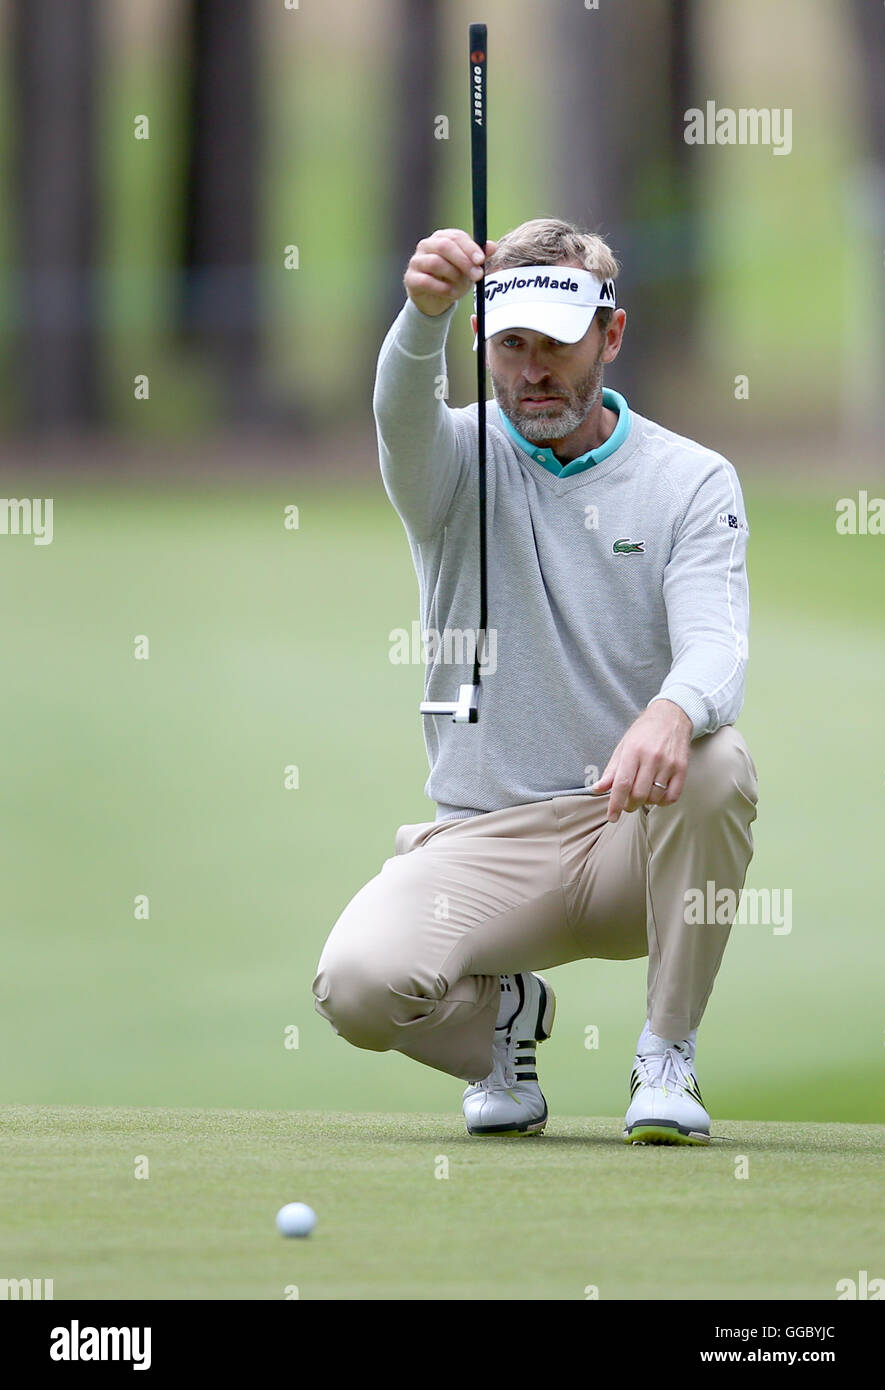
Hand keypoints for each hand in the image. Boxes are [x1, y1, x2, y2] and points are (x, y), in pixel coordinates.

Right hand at [404, 229, 497, 316]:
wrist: (435, 301)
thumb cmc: (452, 279)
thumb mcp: (469, 268)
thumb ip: (480, 256)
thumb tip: (492, 246)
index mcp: (442, 238)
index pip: (456, 236)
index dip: (470, 248)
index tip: (481, 260)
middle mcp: (427, 245)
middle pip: (445, 246)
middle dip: (464, 261)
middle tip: (477, 275)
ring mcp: (416, 261)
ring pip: (435, 262)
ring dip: (453, 276)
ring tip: (461, 288)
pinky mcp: (410, 278)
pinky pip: (426, 281)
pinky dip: (442, 288)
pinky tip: (451, 294)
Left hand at [592, 700, 691, 822]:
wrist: (671, 716)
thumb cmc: (643, 732)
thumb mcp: (623, 746)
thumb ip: (611, 770)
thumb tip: (598, 789)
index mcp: (633, 751)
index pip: (622, 784)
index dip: (615, 804)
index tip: (612, 817)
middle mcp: (651, 758)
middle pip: (638, 794)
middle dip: (629, 805)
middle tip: (627, 804)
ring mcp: (669, 763)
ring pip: (655, 797)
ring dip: (646, 802)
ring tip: (642, 795)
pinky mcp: (682, 768)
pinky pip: (672, 796)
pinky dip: (663, 802)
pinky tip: (657, 796)